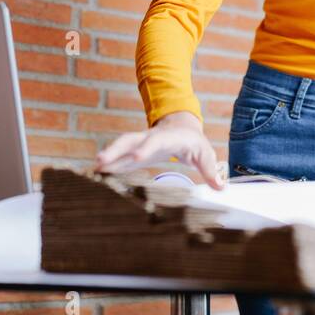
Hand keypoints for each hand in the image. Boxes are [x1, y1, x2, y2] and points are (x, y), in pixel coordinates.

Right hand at [94, 111, 225, 189]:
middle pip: (130, 140)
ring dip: (108, 157)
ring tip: (94, 169)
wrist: (181, 128)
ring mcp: (140, 144)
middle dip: (116, 150)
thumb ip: (210, 170)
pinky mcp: (133, 153)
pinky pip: (119, 158)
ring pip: (120, 147)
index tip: (136, 156)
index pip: (155, 141)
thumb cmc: (193, 142)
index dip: (146, 148)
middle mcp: (150, 138)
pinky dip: (108, 165)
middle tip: (102, 161)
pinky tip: (97, 175)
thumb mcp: (205, 154)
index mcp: (168, 137)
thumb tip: (220, 186)